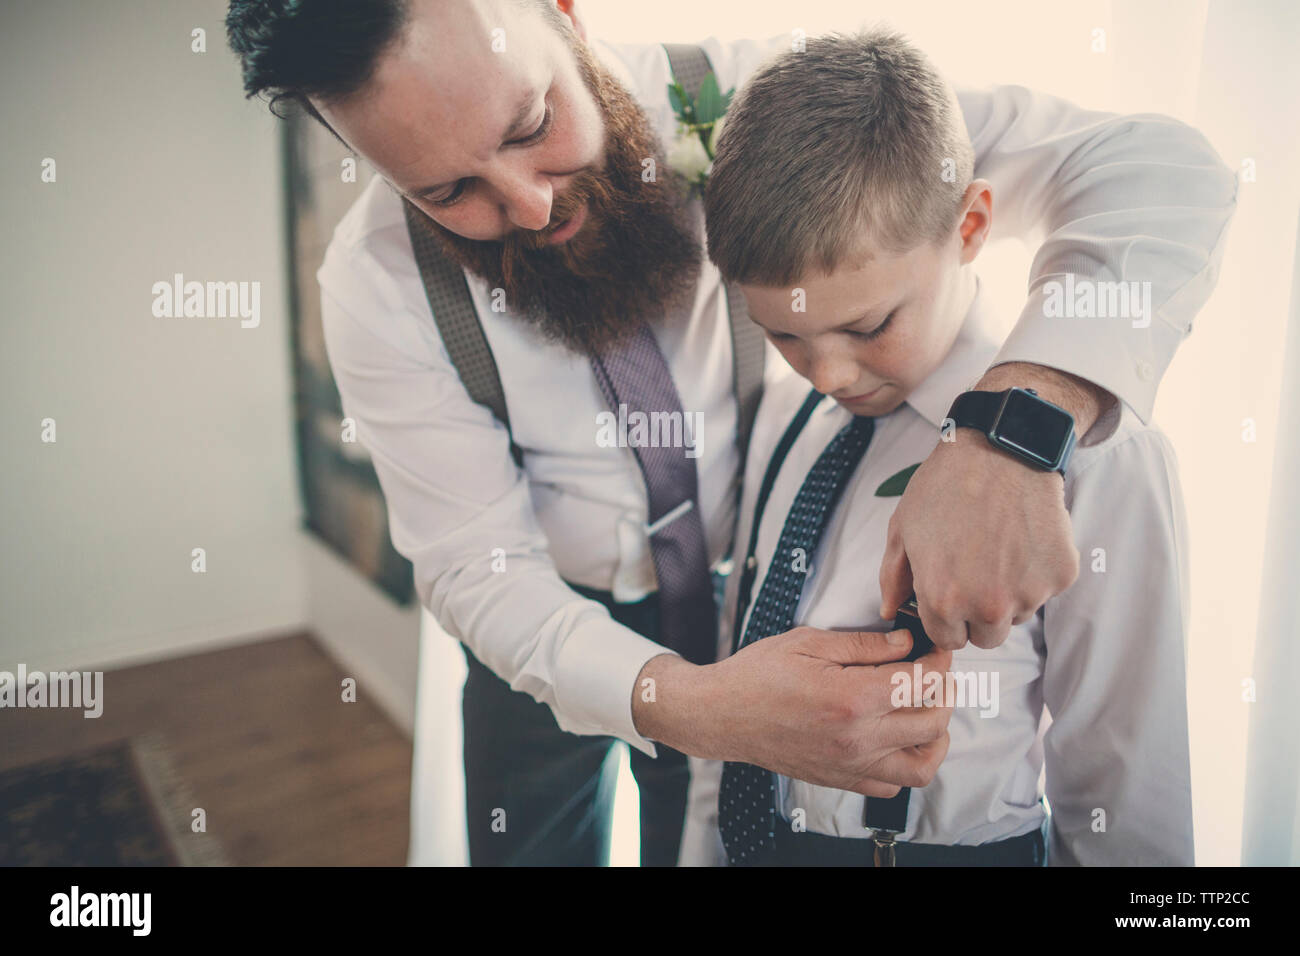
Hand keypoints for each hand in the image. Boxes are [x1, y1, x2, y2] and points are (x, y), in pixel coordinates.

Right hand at [632, 627, 952, 796]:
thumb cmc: (758, 675)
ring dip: (935, 737)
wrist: (721, 714)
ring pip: (923, 765)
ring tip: (924, 711)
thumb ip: (865, 644)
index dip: (939, 661)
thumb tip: (906, 643)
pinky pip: (892, 786)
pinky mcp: (841, 779)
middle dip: (944, 692)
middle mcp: (857, 738)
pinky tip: (895, 737)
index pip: (922, 682)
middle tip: (933, 673)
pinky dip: (905, 764)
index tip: (935, 649)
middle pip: (933, 722)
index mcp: (851, 698)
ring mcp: (850, 765)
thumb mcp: (810, 642)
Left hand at [878, 362, 1106, 649]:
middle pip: (987, 637)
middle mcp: (989, 606)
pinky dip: (1036, 572)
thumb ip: (893, 577)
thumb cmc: (945, 486)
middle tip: (975, 572)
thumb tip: (891, 610)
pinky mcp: (1061, 575)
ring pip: (1018, 615)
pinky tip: (1022, 537)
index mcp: (944, 600)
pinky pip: (1045, 590)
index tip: (950, 595)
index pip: (949, 639)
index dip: (946, 618)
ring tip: (998, 547)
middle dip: (978, 613)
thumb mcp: (902, 528)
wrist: (1001, 449)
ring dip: (1009, 594)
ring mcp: (1030, 593)